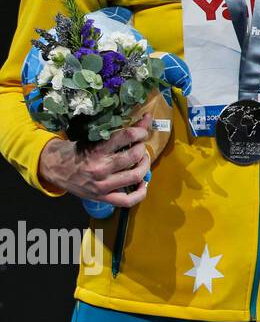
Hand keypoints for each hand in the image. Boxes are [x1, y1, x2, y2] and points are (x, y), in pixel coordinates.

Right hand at [37, 113, 152, 207]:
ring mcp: (102, 186)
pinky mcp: (102, 198)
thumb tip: (144, 120)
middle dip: (141, 147)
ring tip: (141, 159)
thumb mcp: (90, 138)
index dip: (141, 131)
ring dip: (144, 165)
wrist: (52, 168)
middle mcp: (100, 168)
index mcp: (96, 150)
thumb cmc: (73, 150)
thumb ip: (115, 133)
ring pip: (136, 175)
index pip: (127, 136)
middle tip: (139, 145)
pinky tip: (141, 182)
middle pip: (134, 155)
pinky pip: (128, 200)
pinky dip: (140, 192)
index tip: (142, 131)